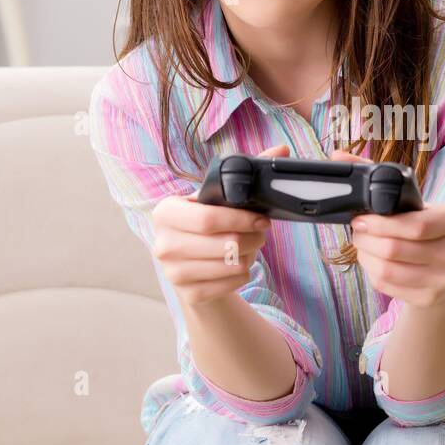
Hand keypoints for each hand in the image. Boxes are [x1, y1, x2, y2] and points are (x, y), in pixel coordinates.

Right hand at [149, 143, 287, 305]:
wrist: (190, 265)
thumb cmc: (207, 224)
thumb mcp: (219, 198)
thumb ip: (247, 172)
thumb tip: (282, 149)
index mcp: (166, 212)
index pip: (208, 219)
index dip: (242, 220)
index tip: (262, 219)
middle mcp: (162, 244)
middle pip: (225, 244)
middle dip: (253, 238)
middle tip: (261, 233)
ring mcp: (172, 273)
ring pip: (232, 265)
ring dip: (250, 255)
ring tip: (248, 246)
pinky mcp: (188, 294)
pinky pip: (232, 283)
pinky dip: (243, 273)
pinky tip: (236, 264)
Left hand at [327, 148, 444, 307]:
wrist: (443, 270)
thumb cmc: (422, 229)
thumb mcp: (411, 203)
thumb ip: (376, 176)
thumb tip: (338, 155)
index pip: (416, 226)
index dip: (381, 224)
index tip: (360, 218)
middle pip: (396, 249)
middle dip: (366, 240)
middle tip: (357, 232)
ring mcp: (444, 278)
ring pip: (388, 270)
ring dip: (365, 257)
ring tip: (363, 246)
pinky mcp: (430, 298)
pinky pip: (387, 286)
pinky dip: (372, 273)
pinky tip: (373, 262)